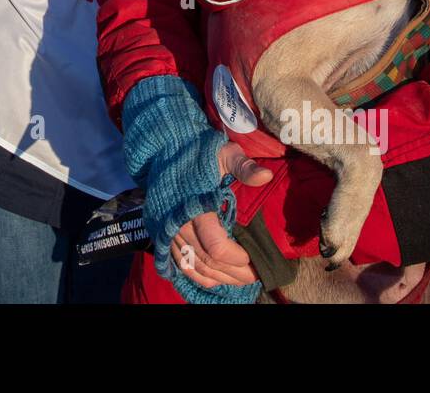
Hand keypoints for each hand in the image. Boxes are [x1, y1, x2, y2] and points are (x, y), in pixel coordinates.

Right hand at [172, 142, 272, 288]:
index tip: (251, 256)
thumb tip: (266, 176)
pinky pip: (180, 265)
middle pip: (208, 262)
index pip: (216, 247)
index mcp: (195, 207)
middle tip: (255, 274)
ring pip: (194, 267)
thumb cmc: (199, 154)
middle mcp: (179, 224)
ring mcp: (168, 232)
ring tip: (241, 278)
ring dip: (219, 278)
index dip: (236, 258)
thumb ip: (244, 167)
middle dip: (234, 273)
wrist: (165, 150)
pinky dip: (199, 276)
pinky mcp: (162, 235)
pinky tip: (217, 277)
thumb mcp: (225, 154)